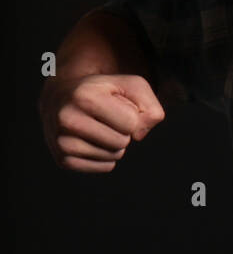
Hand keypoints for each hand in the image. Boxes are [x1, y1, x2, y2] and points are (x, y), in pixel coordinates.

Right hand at [39, 73, 164, 172]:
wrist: (63, 99)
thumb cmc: (104, 92)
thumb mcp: (132, 86)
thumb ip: (150, 106)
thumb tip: (139, 135)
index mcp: (84, 97)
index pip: (131, 123)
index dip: (132, 116)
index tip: (116, 106)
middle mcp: (67, 119)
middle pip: (122, 142)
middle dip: (123, 131)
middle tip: (106, 118)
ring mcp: (62, 142)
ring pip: (114, 156)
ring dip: (114, 144)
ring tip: (98, 127)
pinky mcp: (63, 160)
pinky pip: (105, 167)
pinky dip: (106, 156)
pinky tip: (92, 140)